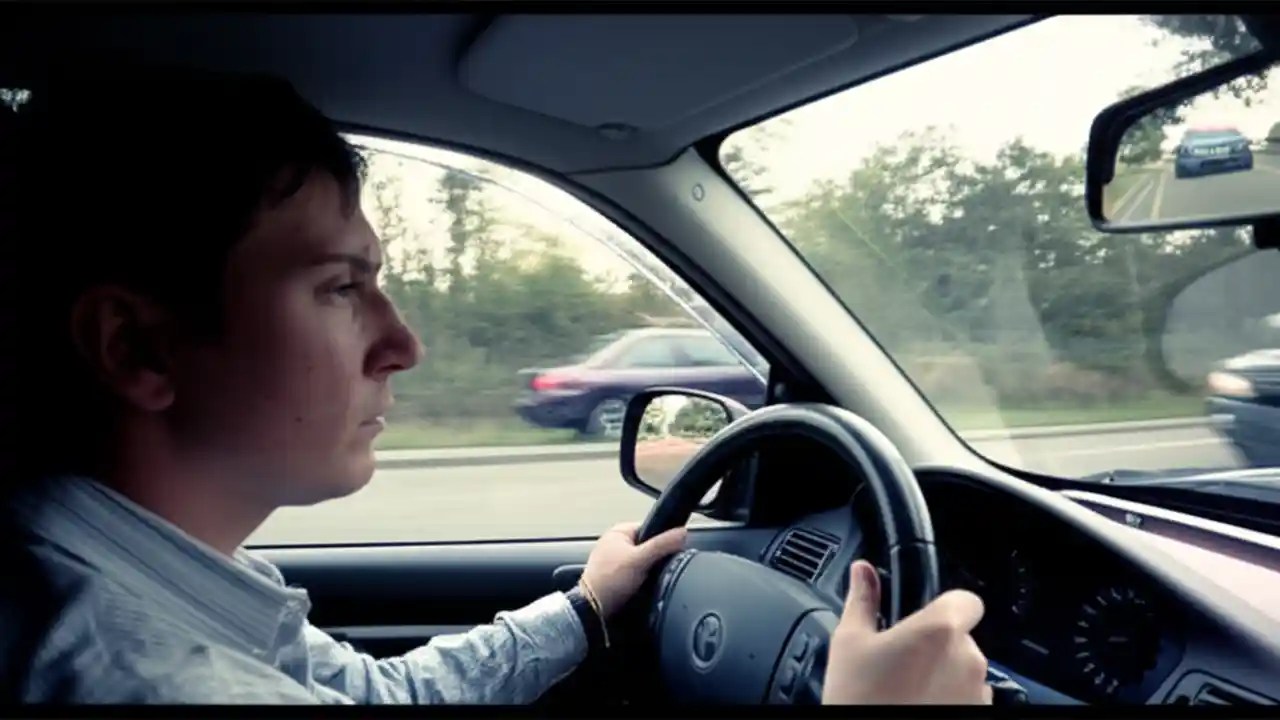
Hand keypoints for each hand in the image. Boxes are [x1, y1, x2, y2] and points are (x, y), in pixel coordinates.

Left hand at [579, 521, 687, 618]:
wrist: (593, 610)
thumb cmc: (608, 581)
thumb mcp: (640, 559)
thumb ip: (662, 545)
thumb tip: (682, 533)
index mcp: (618, 531)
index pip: (651, 528)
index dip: (662, 540)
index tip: (668, 552)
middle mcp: (615, 543)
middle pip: (648, 546)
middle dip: (654, 559)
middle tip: (653, 570)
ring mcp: (614, 560)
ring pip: (643, 562)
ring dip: (647, 571)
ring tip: (644, 581)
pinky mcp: (615, 576)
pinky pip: (636, 574)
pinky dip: (640, 580)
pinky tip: (639, 587)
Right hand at [823, 560, 991, 704]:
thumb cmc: (860, 701)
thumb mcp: (849, 644)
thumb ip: (863, 601)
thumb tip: (862, 572)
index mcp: (939, 630)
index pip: (965, 600)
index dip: (944, 607)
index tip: (921, 621)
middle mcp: (968, 659)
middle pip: (960, 637)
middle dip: (935, 646)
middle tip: (900, 662)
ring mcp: (977, 693)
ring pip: (965, 670)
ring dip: (944, 675)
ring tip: (905, 691)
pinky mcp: (978, 716)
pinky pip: (969, 699)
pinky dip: (949, 700)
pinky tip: (917, 706)